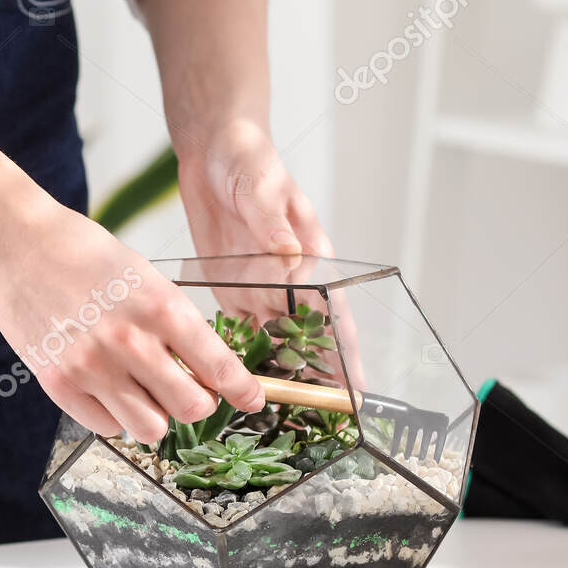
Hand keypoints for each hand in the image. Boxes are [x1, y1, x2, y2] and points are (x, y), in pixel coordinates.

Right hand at [0, 206, 265, 444]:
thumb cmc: (82, 253)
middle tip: (188, 390)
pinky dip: (115, 416)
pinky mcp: (60, 384)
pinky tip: (107, 389)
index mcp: (160, 307)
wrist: (16, 246)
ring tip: (143, 391)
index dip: (243, 390)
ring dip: (156, 416)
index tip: (253, 401)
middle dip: (198, 403)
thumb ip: (173, 323)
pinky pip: (107, 428)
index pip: (219, 366)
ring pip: (151, 429)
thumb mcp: (143, 277)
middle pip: (191, 407)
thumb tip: (203, 370)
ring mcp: (92, 368)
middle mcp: (130, 343)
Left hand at [175, 124, 364, 389]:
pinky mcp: (233, 287)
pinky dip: (241, 356)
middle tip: (317, 417)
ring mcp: (261, 286)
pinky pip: (240, 329)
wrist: (215, 149)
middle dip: (315, 377)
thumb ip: (273, 222)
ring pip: (276, 341)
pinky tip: (238, 383)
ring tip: (281, 412)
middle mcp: (290, 279)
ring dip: (279, 373)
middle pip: (308, 338)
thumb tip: (289, 256)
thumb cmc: (248, 158)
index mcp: (310, 256)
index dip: (344, 352)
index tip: (353, 387)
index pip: (333, 312)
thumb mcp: (261, 185)